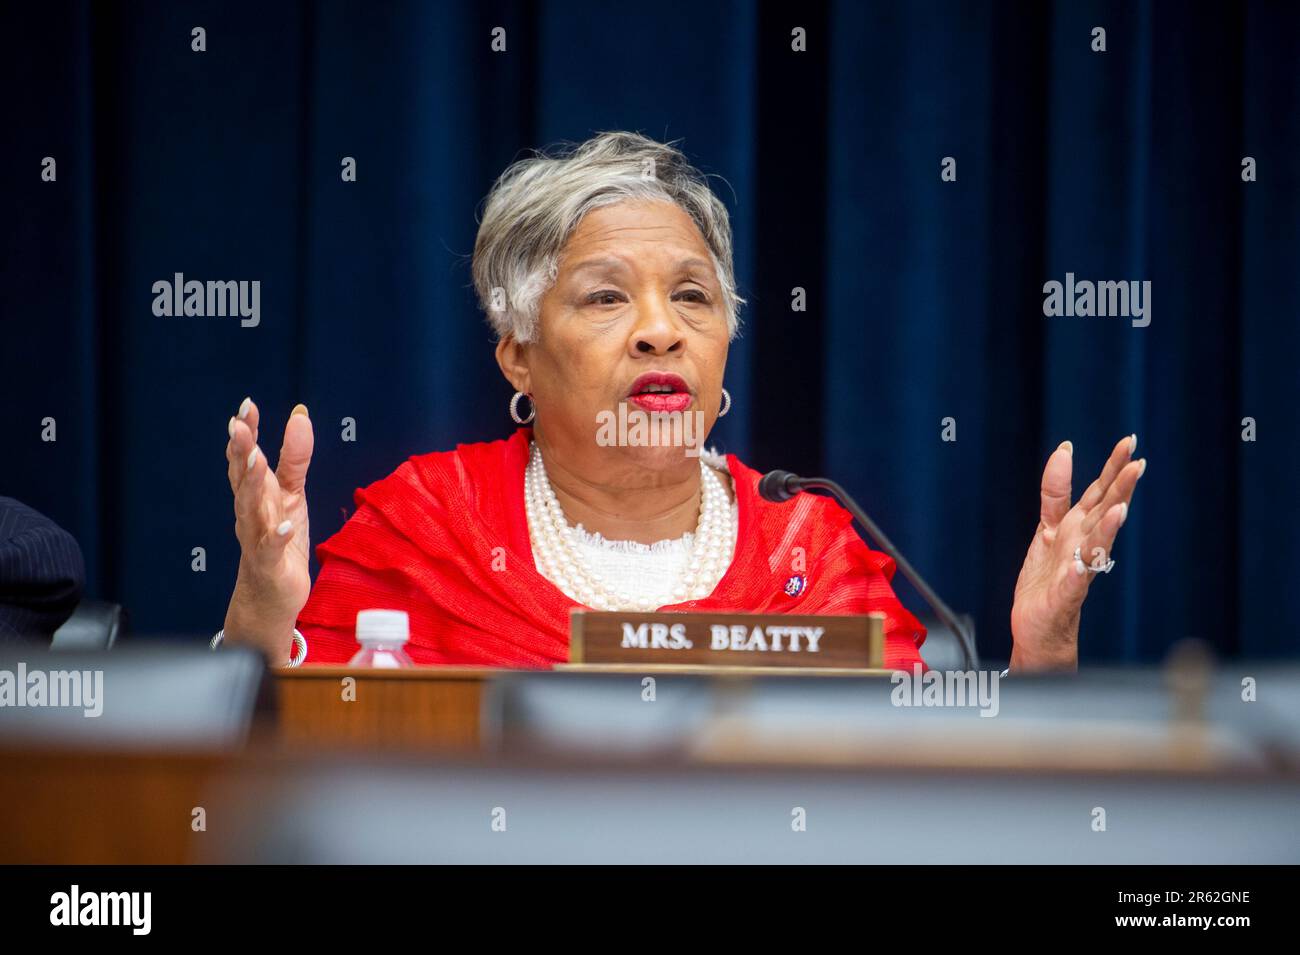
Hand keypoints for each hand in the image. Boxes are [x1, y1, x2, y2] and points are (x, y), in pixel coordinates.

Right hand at [222, 397, 314, 664]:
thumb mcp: (292, 496)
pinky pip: (271, 550)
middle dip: (241, 452)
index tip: (247, 406)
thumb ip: (294, 458)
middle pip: (243, 480)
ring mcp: (257, 539)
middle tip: (238, 426)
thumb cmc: (279, 542)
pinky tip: (284, 526)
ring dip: (252, 486)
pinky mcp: (270, 565)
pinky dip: (276, 538)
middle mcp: (251, 514)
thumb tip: (299, 416)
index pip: (246, 459)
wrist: (271, 597)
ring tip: (257, 461)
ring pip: (251, 510)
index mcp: (256, 495)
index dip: (246, 433)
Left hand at [1009, 435, 1145, 670]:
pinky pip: (1072, 584)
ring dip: (1108, 529)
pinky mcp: (1064, 596)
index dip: (1113, 467)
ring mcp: (1077, 570)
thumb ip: (1056, 493)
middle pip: (1104, 513)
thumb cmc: (1049, 578)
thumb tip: (1066, 450)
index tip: (1129, 441)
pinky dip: (1076, 574)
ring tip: (1119, 510)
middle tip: (1138, 464)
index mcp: (1079, 528)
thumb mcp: (1048, 528)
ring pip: (1096, 547)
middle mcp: (1084, 546)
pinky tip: (1079, 566)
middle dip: (1120, 490)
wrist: (1040, 626)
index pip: (1100, 492)